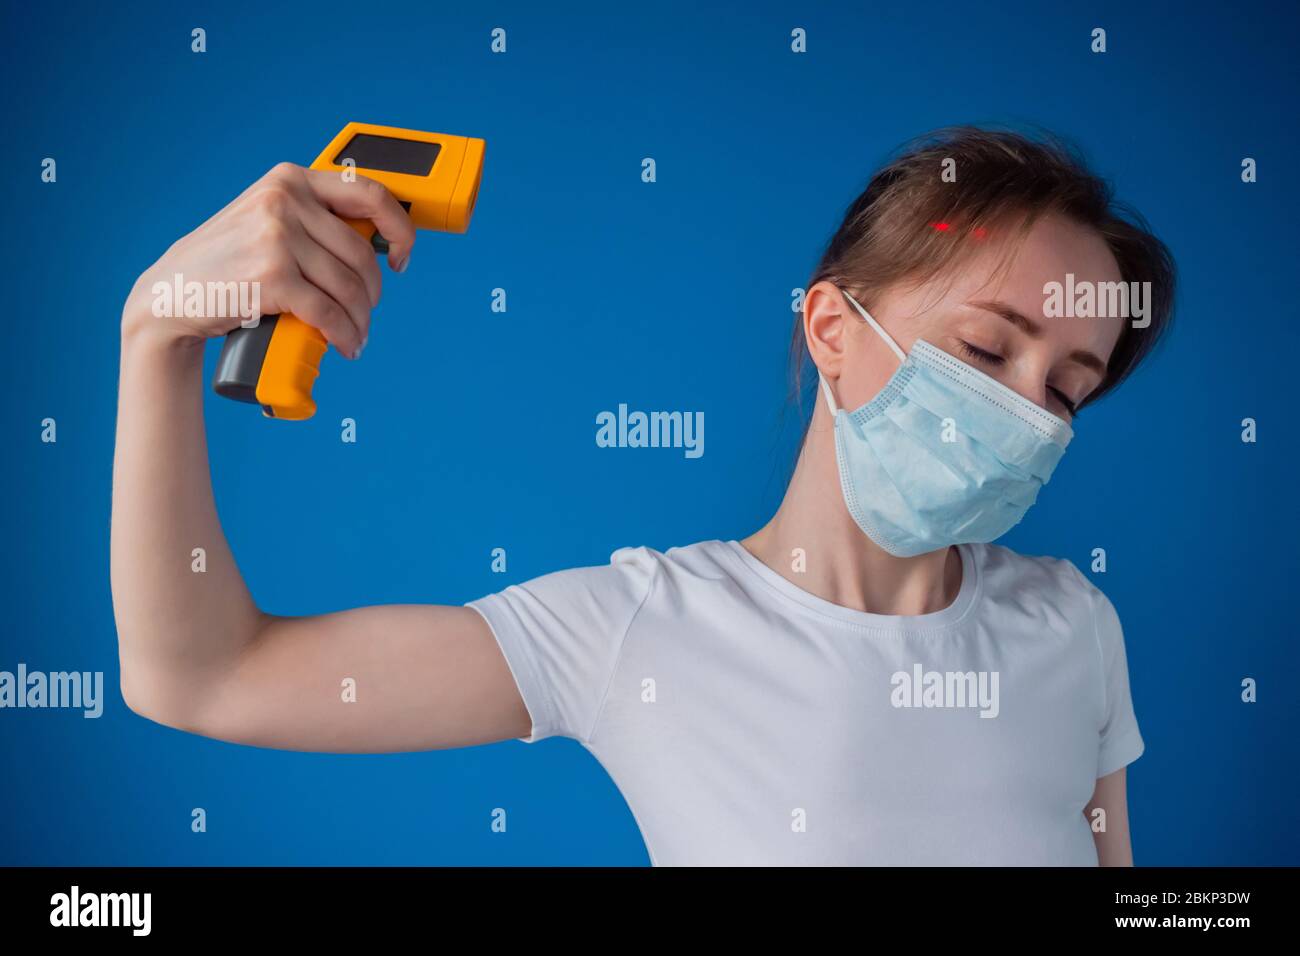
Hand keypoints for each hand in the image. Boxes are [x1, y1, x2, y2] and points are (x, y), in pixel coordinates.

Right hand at [121, 162, 416, 358]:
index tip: (401, 257)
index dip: (399, 229)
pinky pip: (329, 313)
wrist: (171, 294)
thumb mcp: (267, 221)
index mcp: (290, 179)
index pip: (369, 194)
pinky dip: (344, 335)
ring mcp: (277, 236)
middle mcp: (285, 200)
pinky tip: (346, 345)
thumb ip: (312, 219)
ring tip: (356, 335)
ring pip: (349, 287)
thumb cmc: (227, 263)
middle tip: (366, 314)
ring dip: (360, 320)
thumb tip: (376, 240)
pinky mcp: (272, 276)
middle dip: (372, 293)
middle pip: (361, 254)